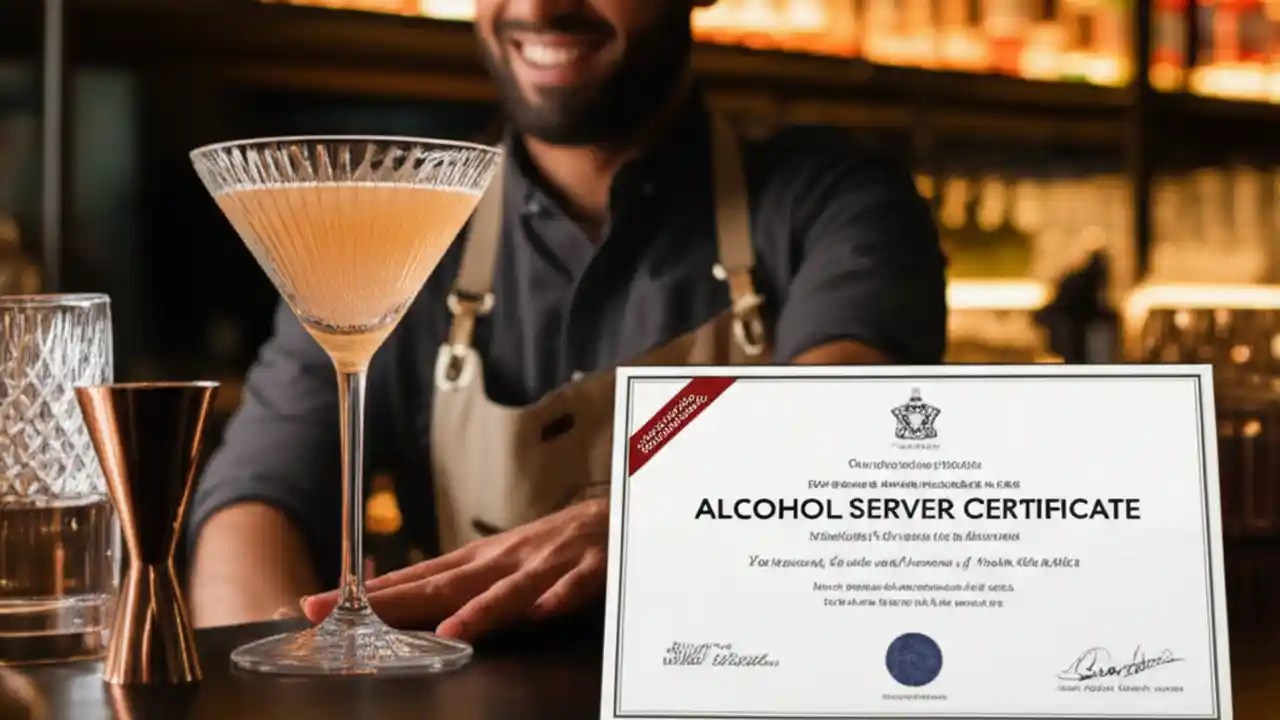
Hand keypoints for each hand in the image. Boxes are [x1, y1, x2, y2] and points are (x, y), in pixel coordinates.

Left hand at [301, 498, 607, 642]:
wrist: (612, 515)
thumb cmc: (548, 545)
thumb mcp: (495, 561)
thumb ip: (454, 583)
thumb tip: (401, 603)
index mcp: (477, 561)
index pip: (414, 580)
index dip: (365, 597)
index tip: (312, 607)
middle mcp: (502, 561)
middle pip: (444, 585)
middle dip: (392, 603)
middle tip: (340, 617)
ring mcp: (546, 564)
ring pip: (511, 590)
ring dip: (482, 609)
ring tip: (451, 631)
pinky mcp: (589, 569)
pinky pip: (575, 586)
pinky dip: (560, 597)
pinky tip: (546, 611)